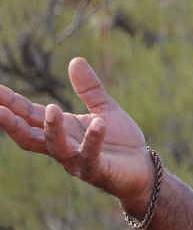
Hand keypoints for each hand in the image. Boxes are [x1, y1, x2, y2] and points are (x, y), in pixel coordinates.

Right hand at [0, 58, 152, 206]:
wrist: (142, 169)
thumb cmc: (120, 141)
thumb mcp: (104, 109)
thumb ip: (89, 88)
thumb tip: (75, 60)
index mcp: (62, 129)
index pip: (30, 115)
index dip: (12, 103)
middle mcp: (62, 146)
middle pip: (30, 135)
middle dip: (13, 123)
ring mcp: (76, 160)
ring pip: (56, 147)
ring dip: (52, 129)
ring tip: (53, 108)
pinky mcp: (96, 170)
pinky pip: (91, 155)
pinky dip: (93, 140)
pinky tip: (99, 124)